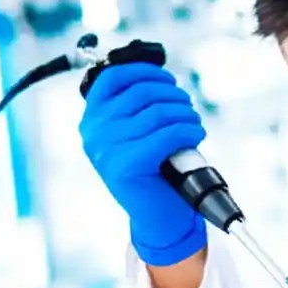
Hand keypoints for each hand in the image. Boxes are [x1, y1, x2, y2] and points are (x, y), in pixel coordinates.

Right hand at [80, 63, 206, 265]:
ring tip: (194, 123)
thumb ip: (137, 106)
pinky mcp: (125, 165)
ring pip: (158, 113)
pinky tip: (195, 135)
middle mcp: (93, 132)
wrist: (158, 216)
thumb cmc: (154, 170)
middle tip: (188, 107)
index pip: (113, 77)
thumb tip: (158, 75)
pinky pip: (167, 134)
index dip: (144, 71)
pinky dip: (188, 131)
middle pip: (141, 92)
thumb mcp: (137, 133)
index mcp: (92, 119)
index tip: (168, 80)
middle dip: (173, 95)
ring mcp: (106, 149)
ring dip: (185, 114)